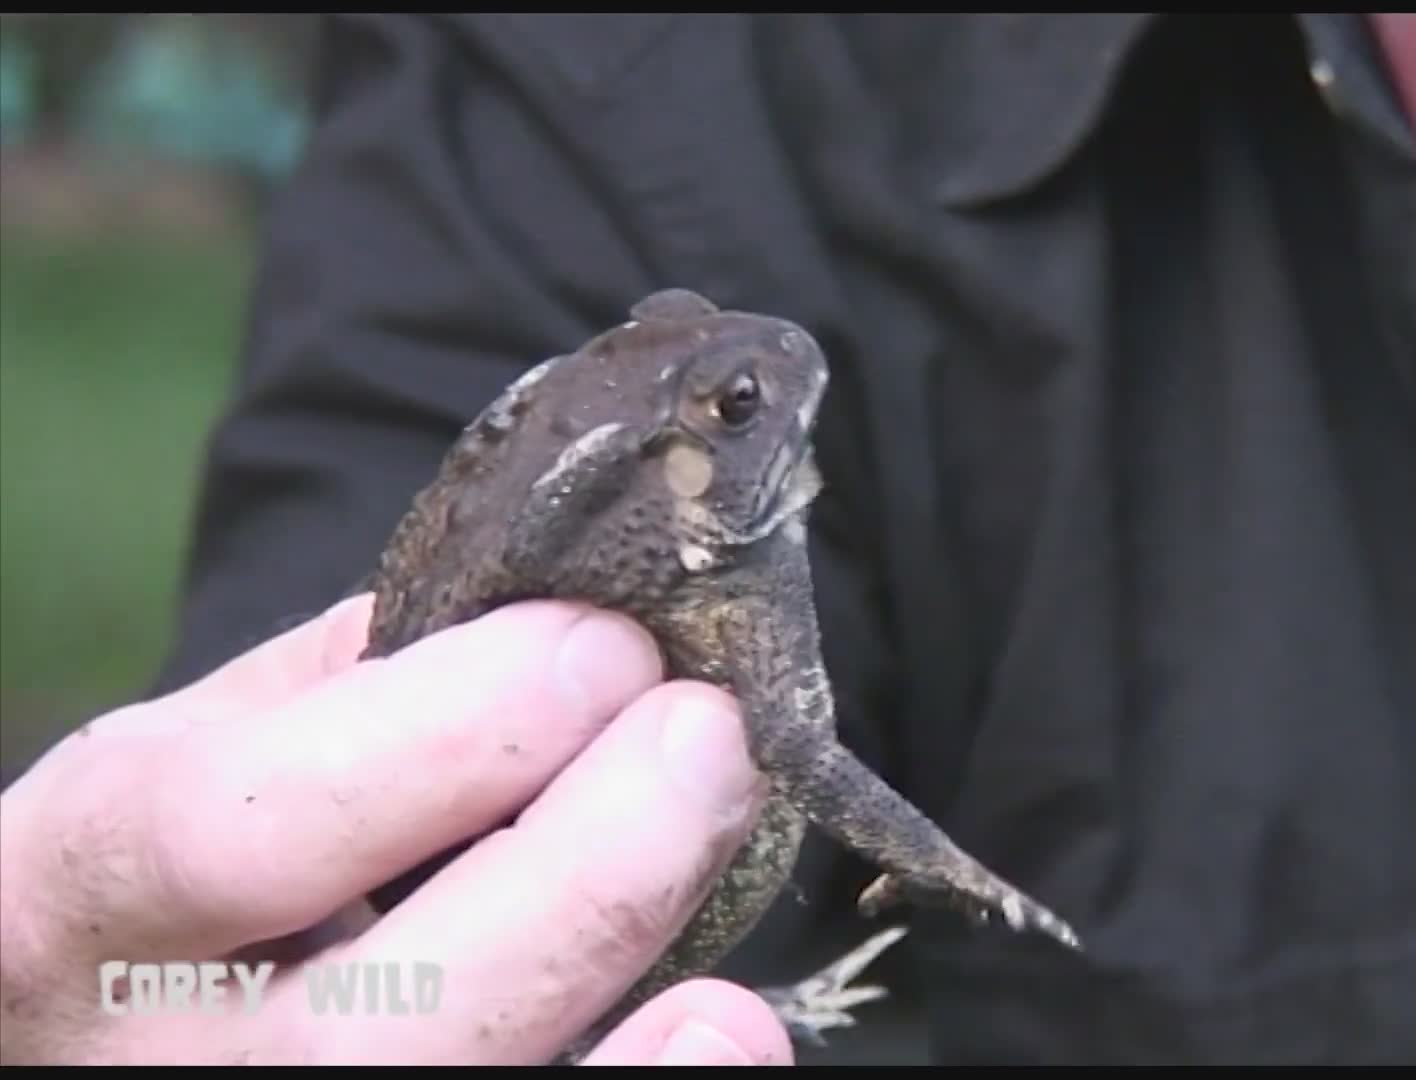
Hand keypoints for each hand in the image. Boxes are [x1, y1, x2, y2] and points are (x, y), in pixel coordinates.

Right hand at [0, 594, 791, 1064]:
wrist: (94, 1031)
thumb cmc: (160, 878)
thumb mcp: (190, 755)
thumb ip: (341, 688)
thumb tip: (553, 619)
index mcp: (77, 907)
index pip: (243, 831)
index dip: (451, 733)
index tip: (603, 647)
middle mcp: (164, 1073)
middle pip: (386, 1014)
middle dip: (586, 856)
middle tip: (703, 733)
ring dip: (628, 968)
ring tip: (721, 836)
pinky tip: (724, 1019)